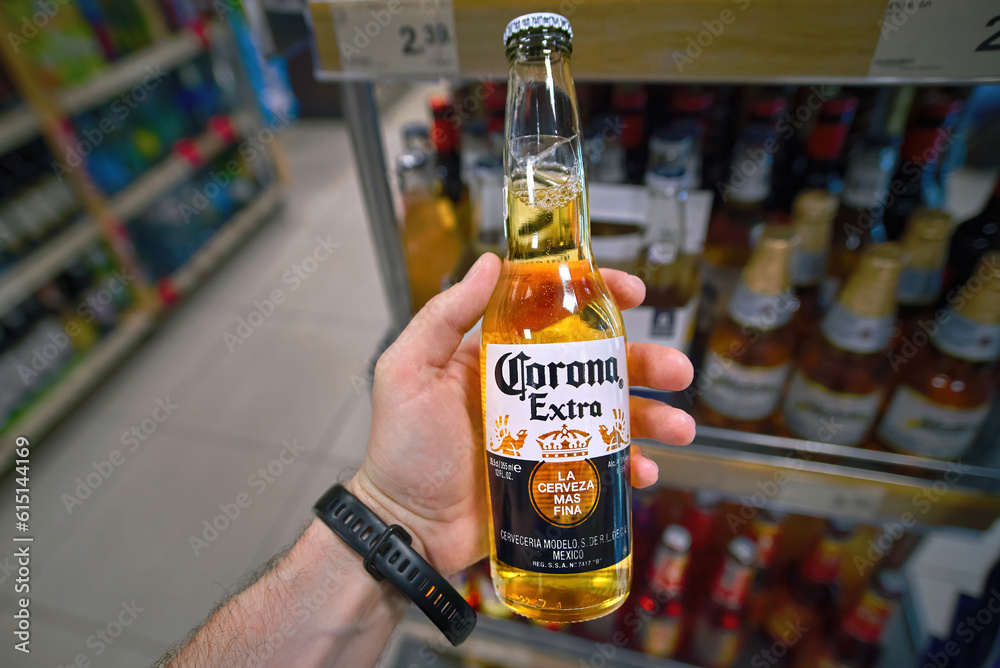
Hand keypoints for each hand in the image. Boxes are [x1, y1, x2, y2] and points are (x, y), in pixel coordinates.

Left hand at [349, 253, 694, 574]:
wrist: (407, 527)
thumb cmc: (402, 450)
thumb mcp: (409, 372)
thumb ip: (443, 317)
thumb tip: (488, 263)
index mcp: (497, 359)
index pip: (553, 315)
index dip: (596, 299)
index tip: (633, 293)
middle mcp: (527, 391)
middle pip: (597, 367)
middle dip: (644, 364)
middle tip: (677, 370)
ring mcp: (543, 435)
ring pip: (610, 416)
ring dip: (651, 416)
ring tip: (679, 428)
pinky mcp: (552, 475)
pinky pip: (602, 465)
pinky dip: (630, 466)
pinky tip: (645, 472)